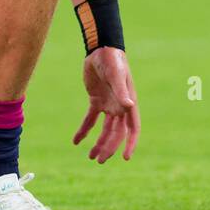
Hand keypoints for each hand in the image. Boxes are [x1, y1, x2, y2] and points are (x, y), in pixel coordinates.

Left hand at [73, 47, 139, 163]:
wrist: (100, 49)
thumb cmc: (113, 60)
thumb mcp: (116, 76)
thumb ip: (122, 92)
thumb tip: (129, 106)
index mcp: (129, 103)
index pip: (132, 128)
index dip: (130, 143)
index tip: (126, 157)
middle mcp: (120, 106)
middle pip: (116, 133)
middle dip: (109, 148)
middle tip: (99, 161)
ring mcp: (108, 104)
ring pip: (104, 130)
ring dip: (99, 143)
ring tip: (91, 157)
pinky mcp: (96, 100)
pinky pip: (90, 119)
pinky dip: (84, 130)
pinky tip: (76, 141)